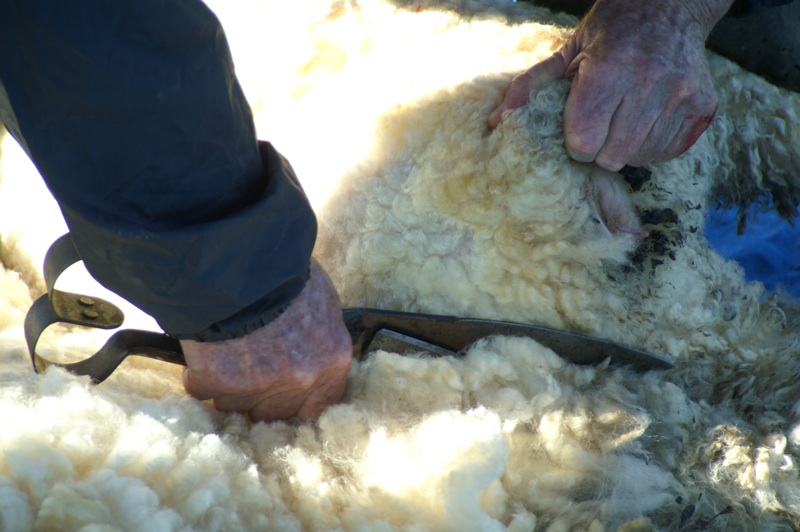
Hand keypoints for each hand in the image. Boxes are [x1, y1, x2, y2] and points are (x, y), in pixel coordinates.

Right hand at [180, 258, 352, 422]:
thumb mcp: (321, 300)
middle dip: (259, 397)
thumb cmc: (283, 270)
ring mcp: (260, 386)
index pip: (320, 406)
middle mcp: (301, 379)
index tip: (281, 393)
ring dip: (227, 385)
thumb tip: (311, 351)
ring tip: (225, 348)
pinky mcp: (218, 382)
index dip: (296, 402)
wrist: (239, 256)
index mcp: (332, 361)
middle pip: (275, 412)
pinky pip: (202, 389)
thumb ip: (319, 338)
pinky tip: (203, 347)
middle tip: (245, 368)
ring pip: (235, 404)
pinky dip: (197, 372)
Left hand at [489, 0, 731, 170]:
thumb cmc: (611, 33)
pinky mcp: (702, 106)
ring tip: (624, 117)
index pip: (584, 141)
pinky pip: (668, 151)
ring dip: (627, 148)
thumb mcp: (567, 52)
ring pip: (641, 157)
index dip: (576, 141)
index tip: (579, 125)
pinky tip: (646, 119)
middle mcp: (650, 83)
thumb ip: (531, 87)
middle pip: (613, 156)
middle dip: (601, 147)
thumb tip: (496, 122)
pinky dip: (652, 144)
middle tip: (602, 123)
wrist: (670, 6)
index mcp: (610, 70)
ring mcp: (681, 96)